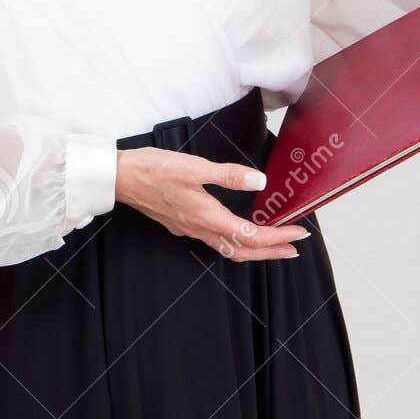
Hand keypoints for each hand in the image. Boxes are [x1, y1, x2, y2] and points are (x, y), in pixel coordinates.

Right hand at [114, 146, 310, 260]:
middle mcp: (200, 228)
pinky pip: (215, 242)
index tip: (298, 233)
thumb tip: (259, 182)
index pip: (251, 235)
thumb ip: (229, 175)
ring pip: (229, 249)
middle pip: (243, 251)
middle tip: (294, 247)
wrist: (121, 178)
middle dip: (271, 252)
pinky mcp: (182, 224)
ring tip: (274, 245)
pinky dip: (235, 242)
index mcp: (207, 216)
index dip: (278, 237)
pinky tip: (238, 233)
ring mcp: (190, 229)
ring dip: (254, 250)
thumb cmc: (153, 170)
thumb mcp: (195, 167)